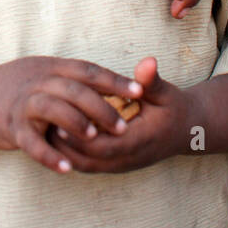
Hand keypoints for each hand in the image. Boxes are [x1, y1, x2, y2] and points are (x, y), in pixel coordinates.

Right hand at [0, 56, 144, 173]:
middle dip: (101, 106)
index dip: (114, 80)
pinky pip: (32, 142)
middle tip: (123, 125)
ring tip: (96, 138)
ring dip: (75, 123)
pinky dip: (50, 155)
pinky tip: (68, 167)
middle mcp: (38, 81)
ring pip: (52, 108)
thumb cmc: (15, 86)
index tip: (139, 91)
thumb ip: (70, 78)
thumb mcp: (42, 72)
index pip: (87, 70)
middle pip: (73, 89)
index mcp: (50, 68)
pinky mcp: (11, 127)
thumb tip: (108, 84)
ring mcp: (23, 103)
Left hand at [48, 56, 190, 172]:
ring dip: (63, 150)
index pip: (103, 145)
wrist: (186, 131)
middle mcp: (127, 158)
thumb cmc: (173, 109)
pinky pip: (87, 164)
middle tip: (42, 120)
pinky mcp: (114, 164)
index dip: (79, 134)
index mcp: (138, 141)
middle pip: (88, 159)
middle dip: (64, 143)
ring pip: (84, 165)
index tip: (59, 115)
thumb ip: (151, 81)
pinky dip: (69, 153)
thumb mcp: (165, 93)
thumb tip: (148, 63)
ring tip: (43, 126)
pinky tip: (54, 134)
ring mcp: (120, 164)